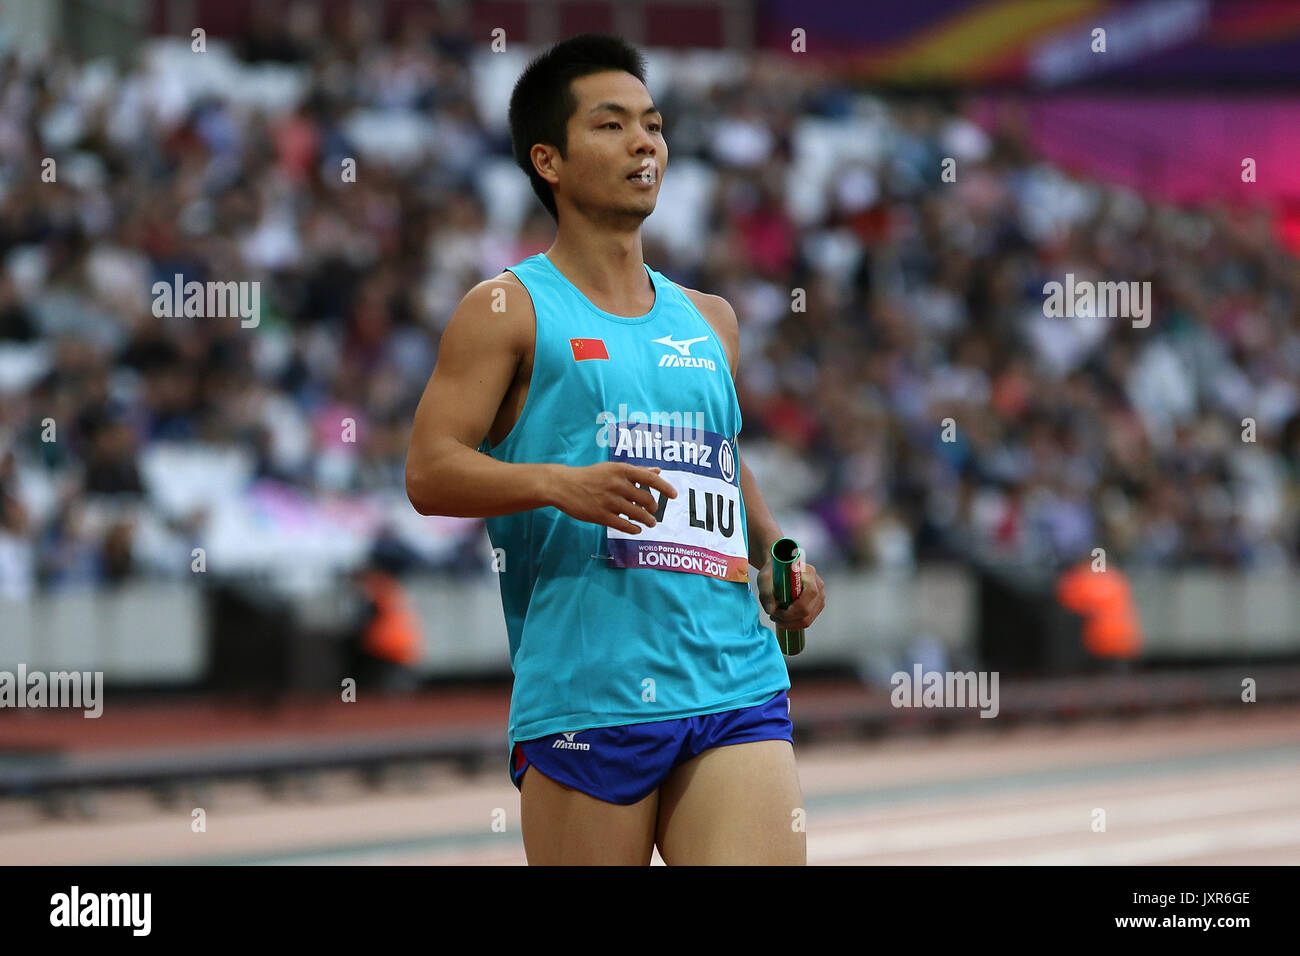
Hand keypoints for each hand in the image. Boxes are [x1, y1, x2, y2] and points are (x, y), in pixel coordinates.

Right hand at [550, 463, 676, 533]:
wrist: (563, 485)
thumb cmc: (590, 476)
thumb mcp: (612, 468)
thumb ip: (636, 471)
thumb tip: (658, 472)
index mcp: (621, 470)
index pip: (649, 479)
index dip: (665, 487)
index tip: (675, 495)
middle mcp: (617, 484)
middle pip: (646, 499)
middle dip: (653, 508)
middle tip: (654, 511)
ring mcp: (609, 501)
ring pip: (637, 514)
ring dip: (648, 520)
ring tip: (651, 523)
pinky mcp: (601, 515)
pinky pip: (624, 525)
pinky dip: (634, 528)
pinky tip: (636, 529)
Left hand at [758, 555, 824, 630]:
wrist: (779, 568)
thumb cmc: (773, 571)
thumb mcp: (764, 578)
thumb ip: (766, 593)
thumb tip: (771, 610)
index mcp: (809, 573)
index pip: (809, 594)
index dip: (792, 608)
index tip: (776, 611)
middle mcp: (818, 585)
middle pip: (808, 611)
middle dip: (788, 619)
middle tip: (773, 616)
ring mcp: (819, 596)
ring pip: (808, 619)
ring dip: (790, 623)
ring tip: (777, 617)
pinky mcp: (816, 605)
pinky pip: (808, 620)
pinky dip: (794, 624)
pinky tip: (784, 619)